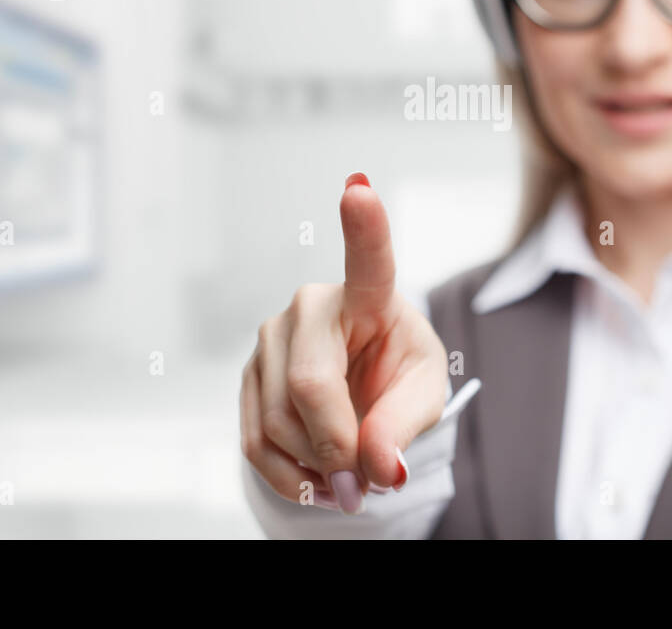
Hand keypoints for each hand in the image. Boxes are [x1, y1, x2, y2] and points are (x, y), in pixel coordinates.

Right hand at [240, 173, 447, 513]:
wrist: (361, 399)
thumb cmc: (398, 377)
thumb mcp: (424, 396)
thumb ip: (404, 429)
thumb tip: (376, 467)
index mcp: (369, 295)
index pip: (368, 259)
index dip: (365, 225)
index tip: (360, 190)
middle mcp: (310, 306)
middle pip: (308, 383)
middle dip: (338, 442)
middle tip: (365, 480)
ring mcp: (269, 339)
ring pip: (280, 420)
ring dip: (319, 466)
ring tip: (348, 474)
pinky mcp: (247, 377)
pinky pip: (257, 442)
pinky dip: (291, 477)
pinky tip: (315, 478)